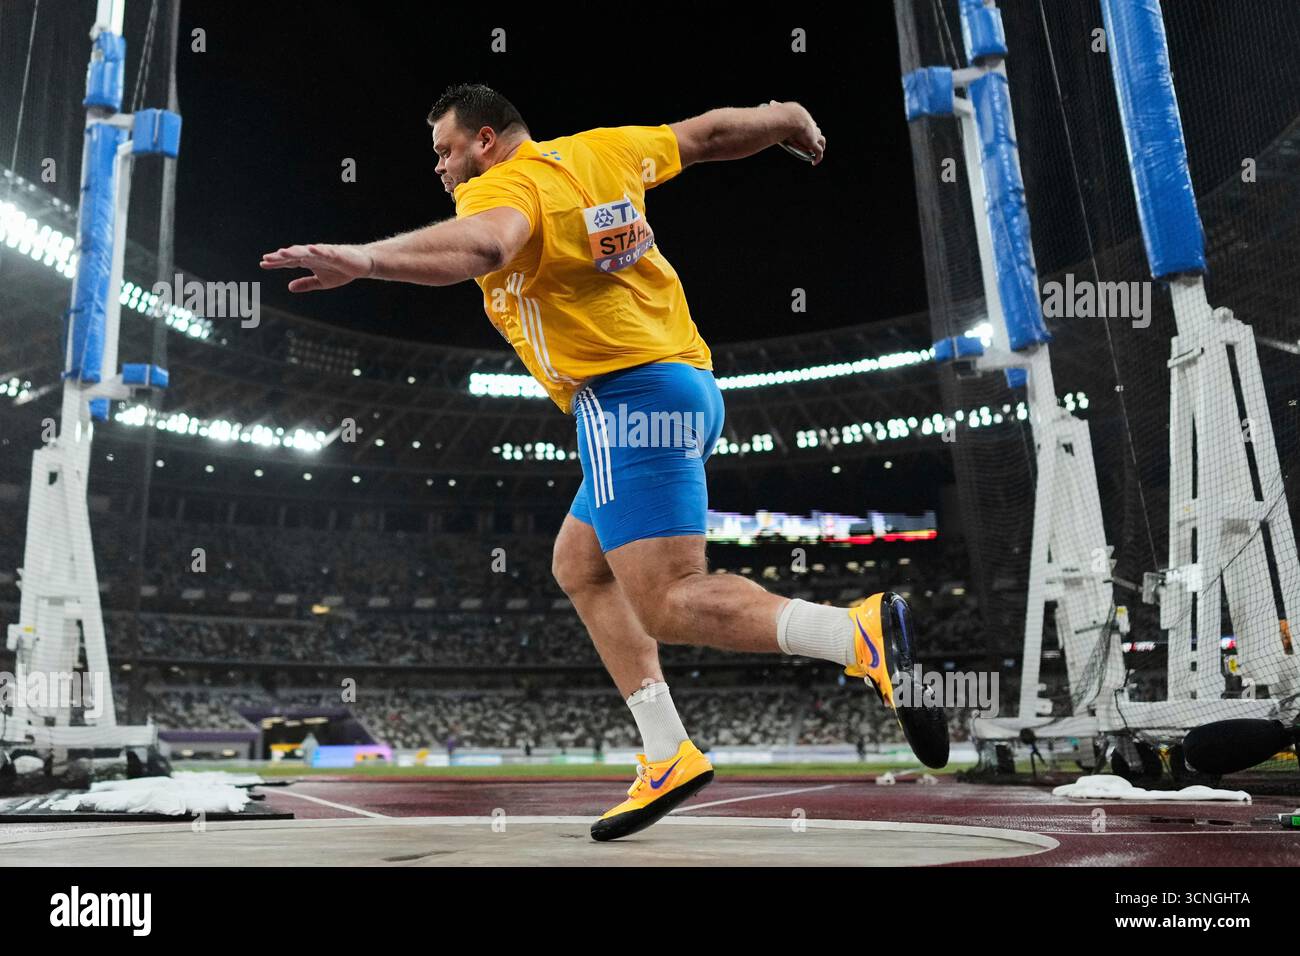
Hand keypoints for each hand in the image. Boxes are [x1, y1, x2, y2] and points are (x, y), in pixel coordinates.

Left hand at [259, 243, 374, 291]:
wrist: (362, 265)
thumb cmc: (342, 271)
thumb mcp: (322, 282)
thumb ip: (306, 283)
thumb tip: (289, 287)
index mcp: (309, 261)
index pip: (289, 261)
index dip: (276, 262)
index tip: (263, 264)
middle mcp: (313, 255)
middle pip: (294, 255)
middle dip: (280, 257)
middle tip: (267, 259)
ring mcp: (324, 253)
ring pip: (306, 251)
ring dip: (294, 251)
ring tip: (282, 252)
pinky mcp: (336, 253)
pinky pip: (325, 251)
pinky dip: (317, 250)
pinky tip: (309, 249)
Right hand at [762, 100, 825, 164]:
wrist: (791, 118)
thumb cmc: (784, 113)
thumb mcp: (780, 108)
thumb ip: (776, 106)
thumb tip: (771, 102)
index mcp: (804, 118)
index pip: (809, 123)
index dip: (808, 129)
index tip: (804, 132)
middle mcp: (811, 126)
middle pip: (817, 131)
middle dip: (815, 137)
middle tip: (811, 143)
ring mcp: (813, 135)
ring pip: (821, 141)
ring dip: (820, 146)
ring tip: (816, 153)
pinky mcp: (813, 144)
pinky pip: (819, 153)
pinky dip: (818, 158)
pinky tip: (814, 162)